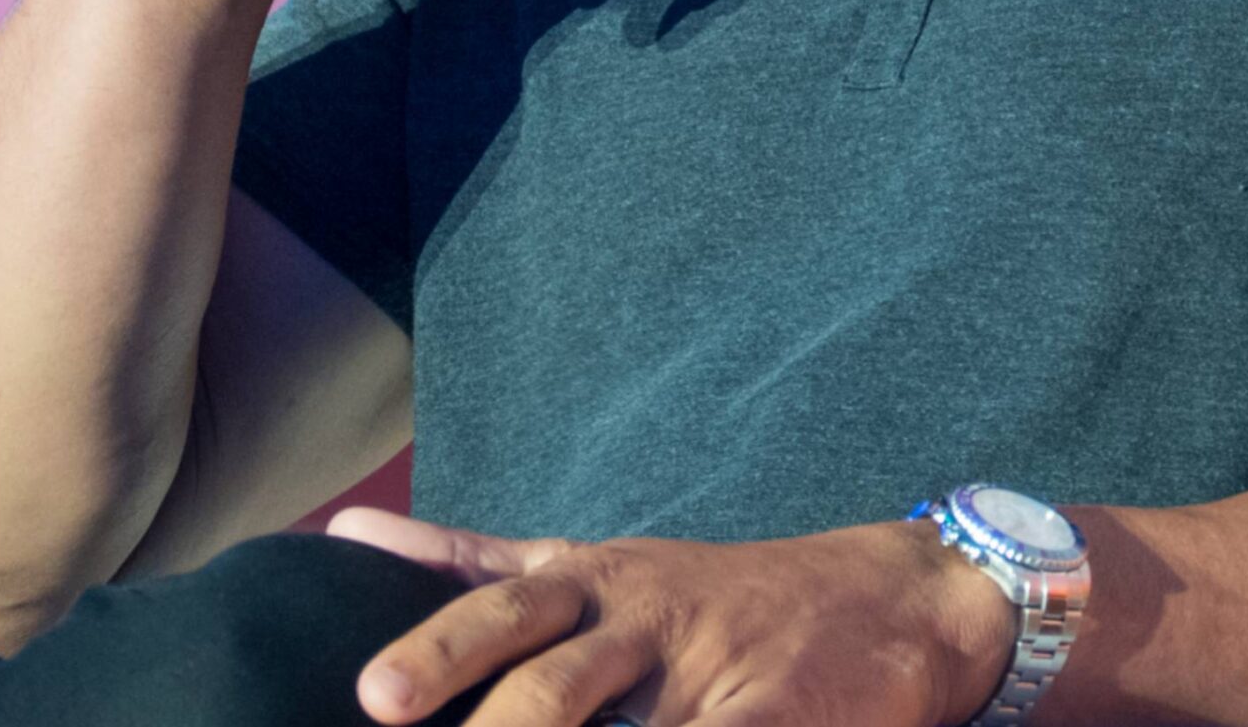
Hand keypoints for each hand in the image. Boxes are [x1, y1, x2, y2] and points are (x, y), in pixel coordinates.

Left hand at [325, 505, 1017, 726]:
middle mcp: (644, 617)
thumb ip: (480, 563)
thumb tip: (349, 537)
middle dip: (466, 681)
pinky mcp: (773, 717)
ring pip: (615, 710)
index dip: (433, 640)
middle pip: (543, 653)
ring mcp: (710, 668)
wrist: (898, 598)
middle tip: (389, 707)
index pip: (498, 601)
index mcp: (596, 582)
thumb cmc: (724, 598)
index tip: (368, 692)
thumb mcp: (598, 566)